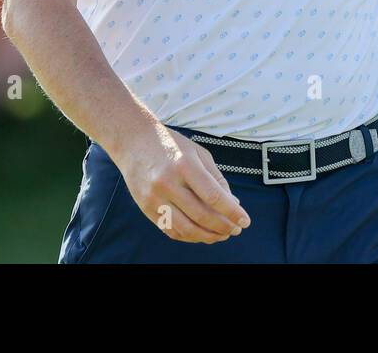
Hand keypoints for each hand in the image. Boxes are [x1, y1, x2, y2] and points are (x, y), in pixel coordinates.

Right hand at [110, 122, 250, 243]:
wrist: (133, 141)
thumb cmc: (170, 144)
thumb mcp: (198, 153)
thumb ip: (216, 178)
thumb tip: (232, 203)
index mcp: (184, 165)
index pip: (213, 196)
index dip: (232, 212)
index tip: (245, 221)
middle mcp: (168, 183)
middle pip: (201, 215)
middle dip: (223, 227)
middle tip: (236, 230)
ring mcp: (154, 198)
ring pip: (186, 228)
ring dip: (207, 236)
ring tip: (221, 235)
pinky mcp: (146, 208)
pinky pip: (170, 229)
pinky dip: (189, 236)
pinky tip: (201, 234)